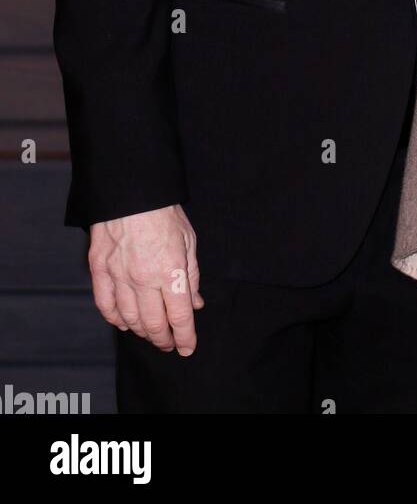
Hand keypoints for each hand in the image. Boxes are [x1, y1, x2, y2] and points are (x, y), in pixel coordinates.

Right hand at [88, 205, 202, 354]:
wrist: (130, 190)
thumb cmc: (164, 212)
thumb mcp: (188, 240)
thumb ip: (192, 275)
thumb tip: (195, 303)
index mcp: (170, 270)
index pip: (180, 316)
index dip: (185, 337)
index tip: (188, 347)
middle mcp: (144, 278)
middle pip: (154, 324)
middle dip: (164, 340)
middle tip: (170, 344)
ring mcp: (118, 275)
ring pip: (129, 320)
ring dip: (142, 333)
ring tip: (151, 334)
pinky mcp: (99, 270)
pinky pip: (106, 305)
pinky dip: (116, 319)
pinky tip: (124, 323)